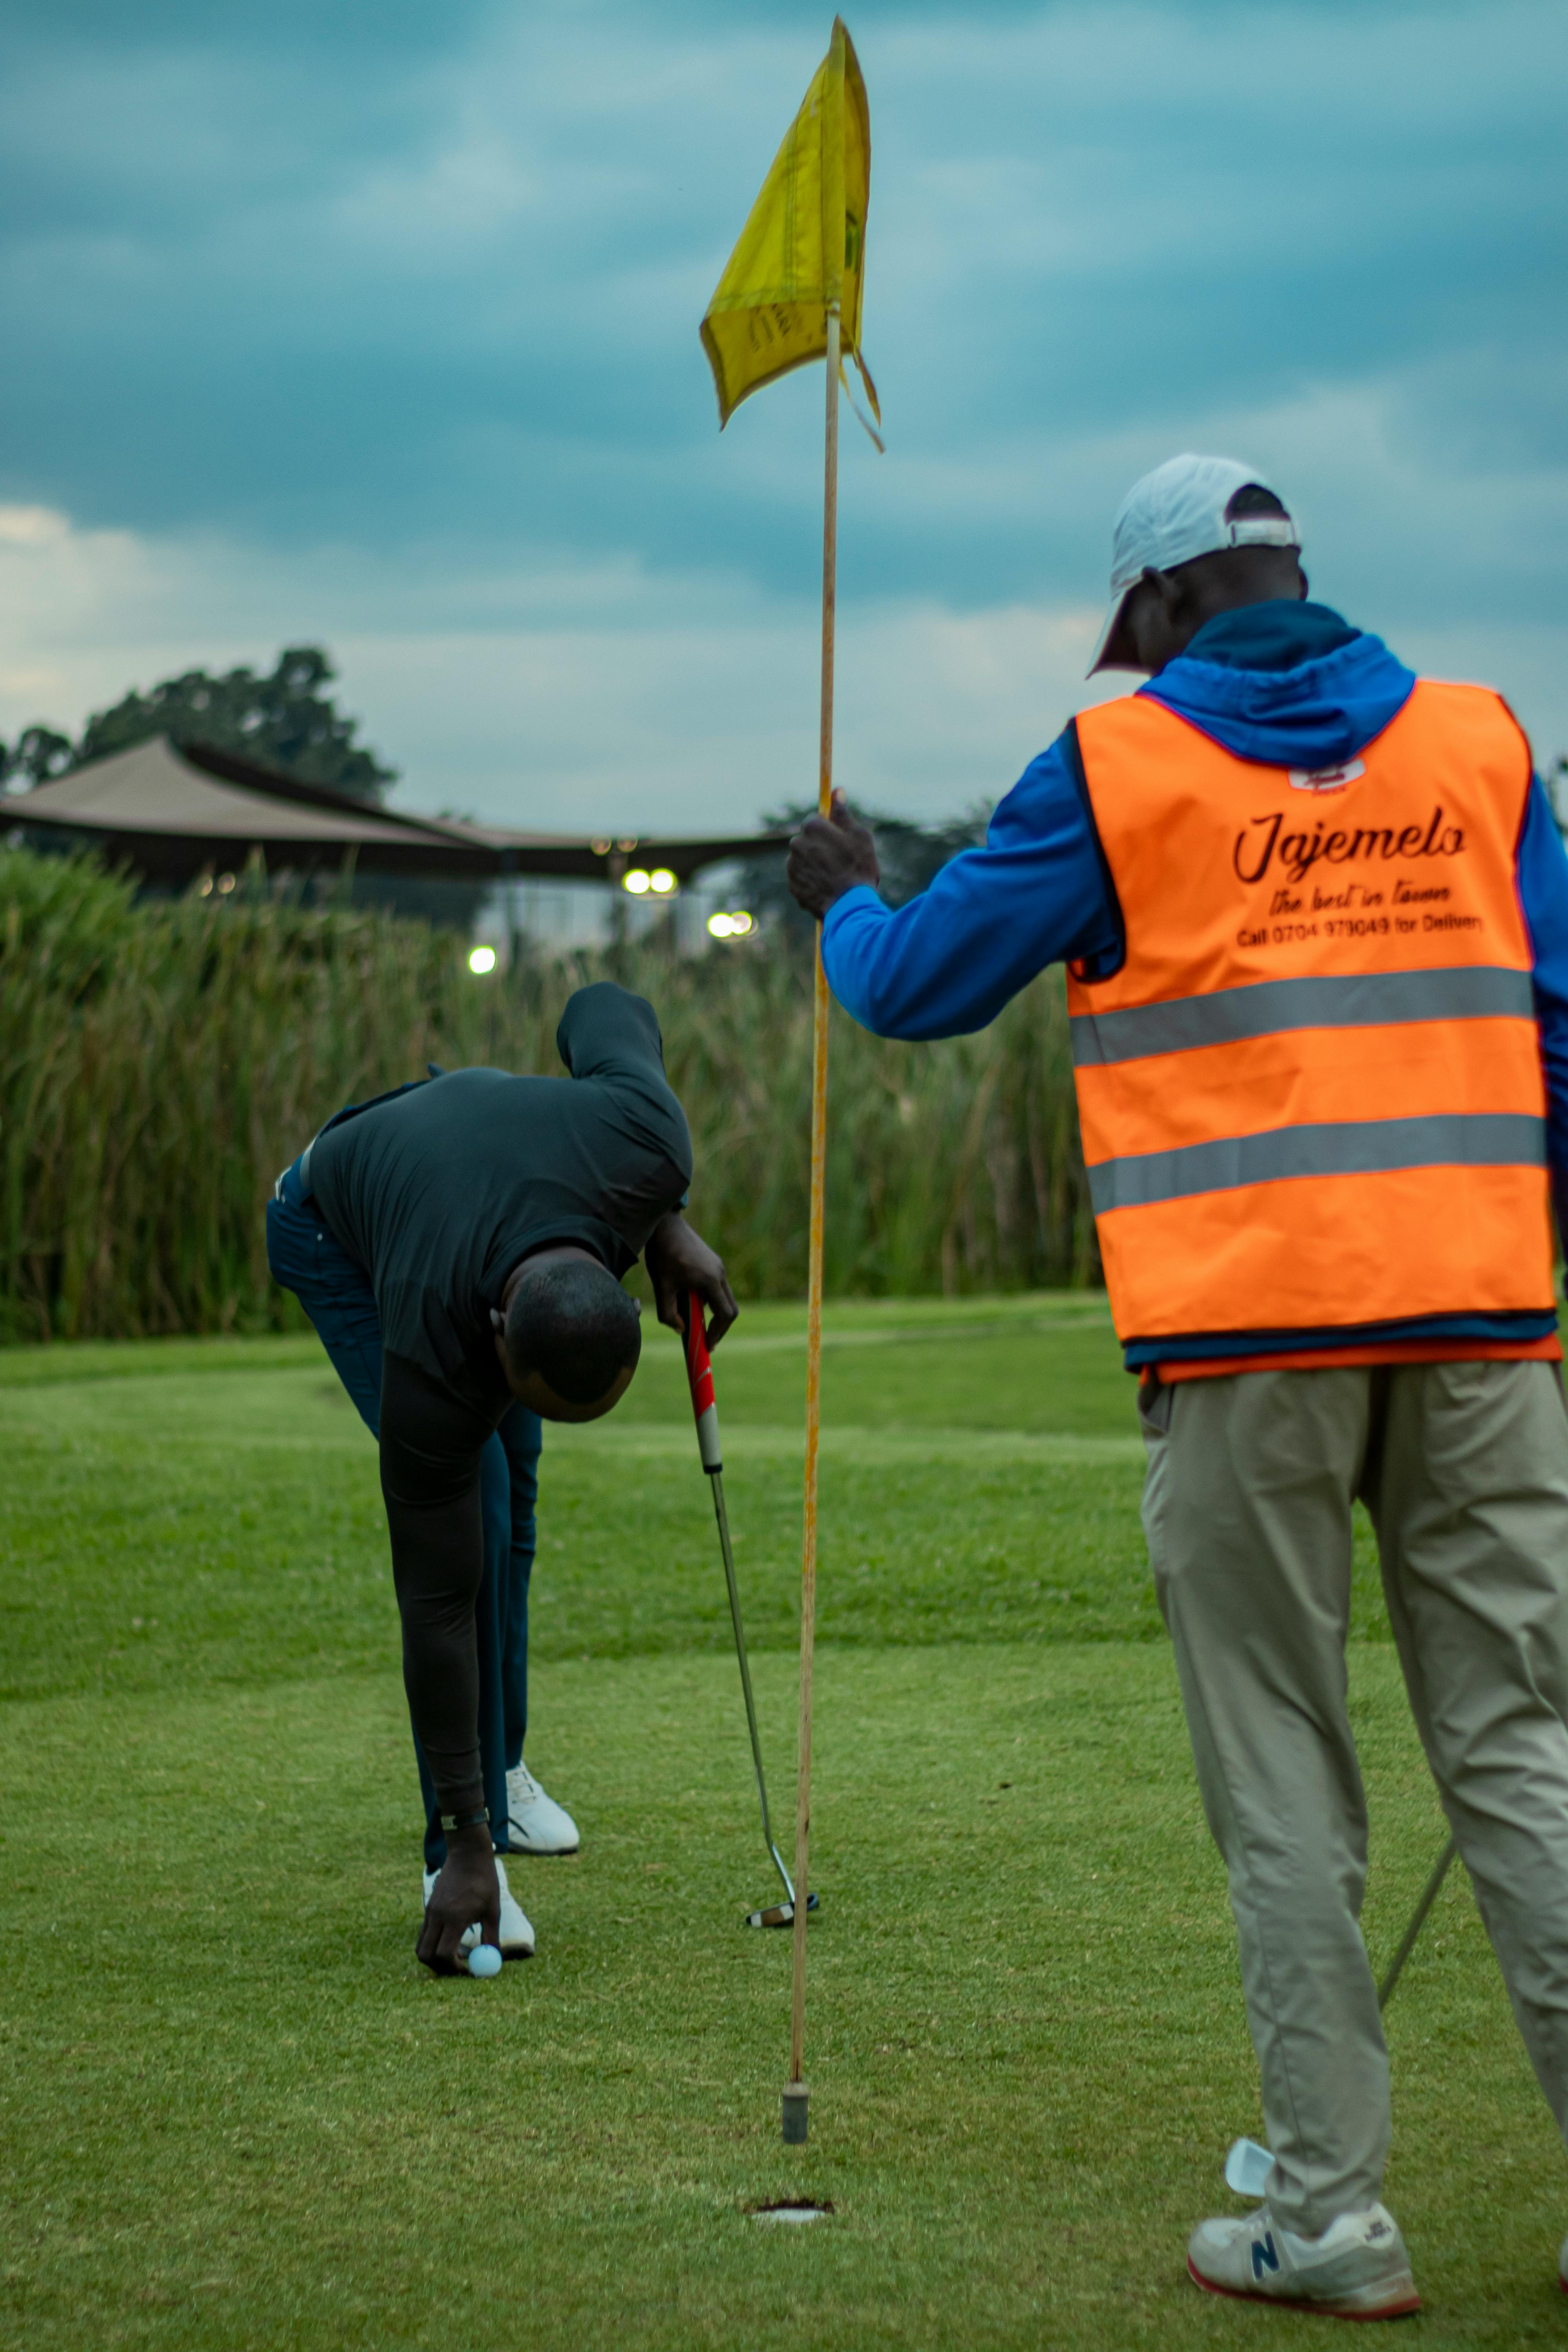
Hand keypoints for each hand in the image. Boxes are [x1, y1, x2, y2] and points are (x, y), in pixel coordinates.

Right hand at [415, 1821, 498, 1975]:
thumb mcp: (492, 1910)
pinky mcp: (428, 1907)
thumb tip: (494, 1960)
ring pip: (421, 1945)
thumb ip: (491, 1937)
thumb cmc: (484, 1881)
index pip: (443, 1954)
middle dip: (439, 1967)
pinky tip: (450, 1937)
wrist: (467, 1854)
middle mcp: (438, 1916)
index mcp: (455, 1918)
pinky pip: (424, 1933)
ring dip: (433, 1955)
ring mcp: (430, 1912)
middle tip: (456, 1968)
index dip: (453, 1968)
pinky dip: (432, 1942)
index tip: (466, 1970)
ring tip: (453, 1955)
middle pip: (426, 1955)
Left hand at [646, 1213, 737, 1348]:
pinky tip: (691, 1300)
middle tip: (706, 1339)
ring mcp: (719, 1267)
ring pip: (725, 1298)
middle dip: (720, 1327)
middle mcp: (720, 1273)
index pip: (724, 1314)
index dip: (718, 1332)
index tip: (707, 1344)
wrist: (665, 1225)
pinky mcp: (714, 1262)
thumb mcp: (662, 1287)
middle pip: (731, 1309)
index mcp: (710, 1280)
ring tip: (695, 1321)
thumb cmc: (662, 1255)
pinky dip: (710, 1300)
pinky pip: (718, 1287)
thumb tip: (681, 1330)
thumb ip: (668, 1313)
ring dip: (714, 1313)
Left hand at [785, 790, 878, 918]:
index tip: (840, 841)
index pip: (815, 820)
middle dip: (819, 846)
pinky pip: (801, 877)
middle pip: (807, 839)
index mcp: (812, 827)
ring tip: (834, 877)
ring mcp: (792, 866)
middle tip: (839, 861)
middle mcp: (796, 844)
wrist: (850, 907)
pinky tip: (827, 887)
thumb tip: (836, 790)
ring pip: (803, 859)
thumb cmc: (859, 868)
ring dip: (815, 864)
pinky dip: (811, 881)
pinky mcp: (792, 885)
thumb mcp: (859, 836)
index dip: (829, 830)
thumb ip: (842, 813)